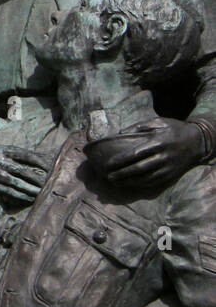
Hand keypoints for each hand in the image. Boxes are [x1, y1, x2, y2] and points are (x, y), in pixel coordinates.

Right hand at [0, 143, 49, 203]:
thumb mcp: (3, 149)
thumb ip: (19, 154)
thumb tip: (42, 158)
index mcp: (6, 151)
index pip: (28, 156)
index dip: (41, 162)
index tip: (51, 167)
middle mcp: (2, 162)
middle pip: (25, 171)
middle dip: (39, 178)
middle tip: (51, 183)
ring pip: (19, 183)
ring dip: (32, 189)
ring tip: (43, 193)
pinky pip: (11, 192)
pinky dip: (22, 196)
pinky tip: (30, 198)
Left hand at [86, 117, 205, 190]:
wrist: (197, 141)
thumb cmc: (174, 129)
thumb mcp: (158, 122)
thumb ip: (139, 126)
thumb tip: (120, 132)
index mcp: (158, 142)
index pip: (136, 154)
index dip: (121, 160)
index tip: (108, 164)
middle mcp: (163, 157)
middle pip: (139, 169)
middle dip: (122, 174)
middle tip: (108, 176)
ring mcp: (168, 168)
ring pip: (146, 178)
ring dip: (129, 181)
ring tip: (115, 182)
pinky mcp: (171, 175)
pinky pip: (153, 182)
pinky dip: (140, 184)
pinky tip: (129, 183)